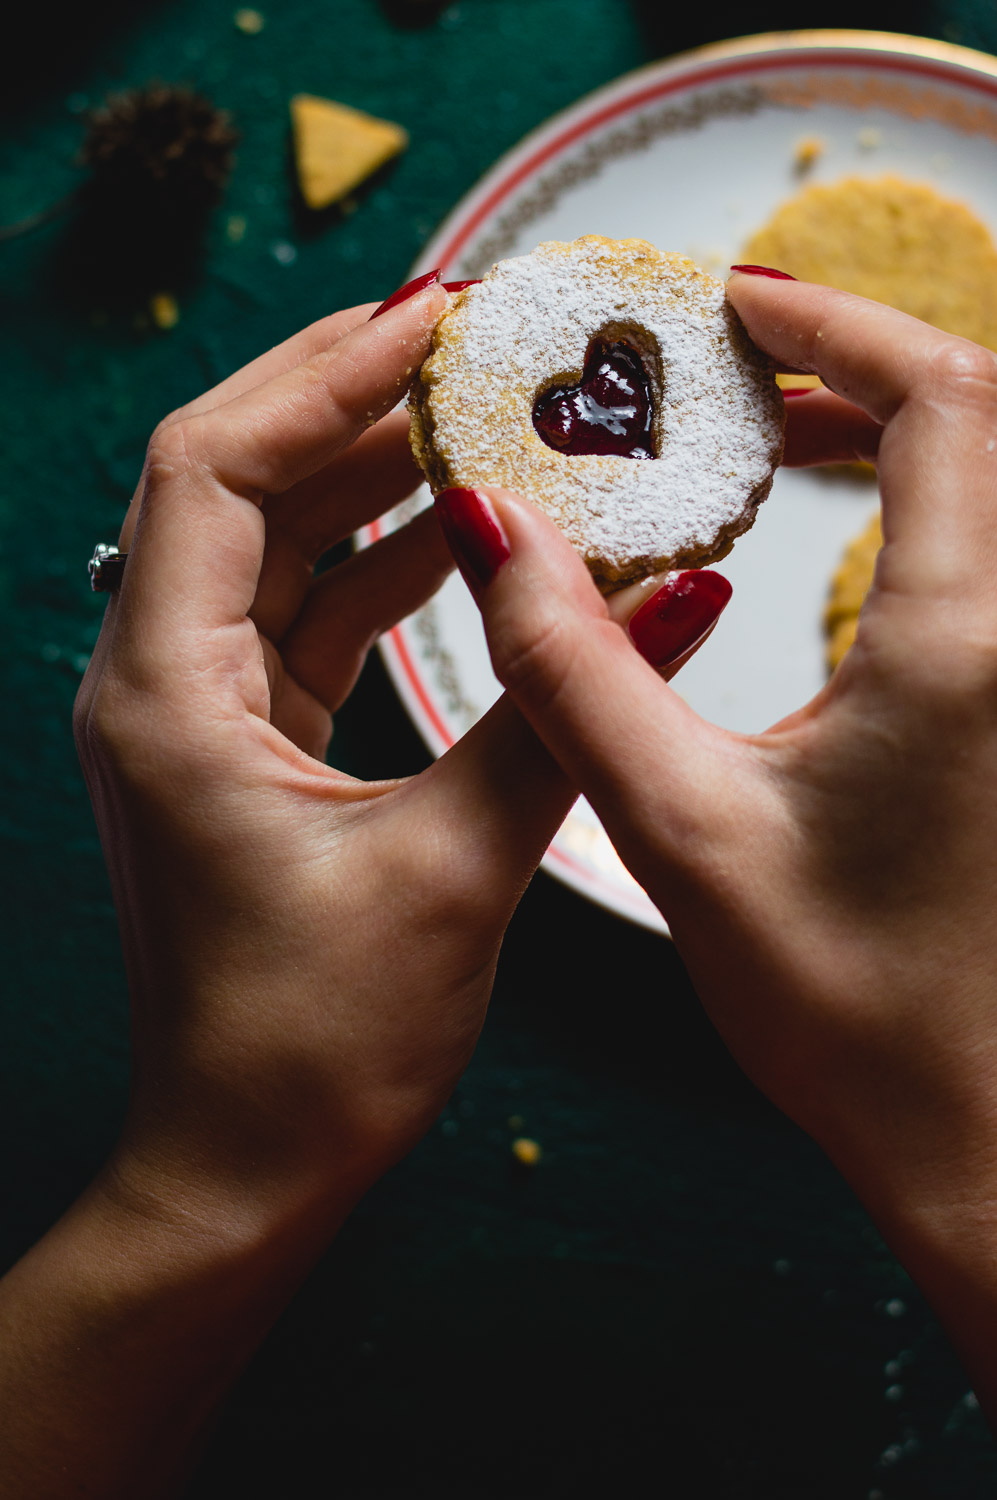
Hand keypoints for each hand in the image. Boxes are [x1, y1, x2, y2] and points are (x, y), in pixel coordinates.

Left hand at [73, 284, 584, 1223]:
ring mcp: (196, 711)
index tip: (426, 321)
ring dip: (367, 480)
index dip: (317, 378)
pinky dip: (376, 567)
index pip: (215, 468)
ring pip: (271, 545)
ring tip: (476, 421)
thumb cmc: (315, 1042)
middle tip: (462, 343)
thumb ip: (556, 719)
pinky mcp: (244, 744)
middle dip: (343, 403)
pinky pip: (302, 616)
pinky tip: (458, 539)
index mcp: (166, 693)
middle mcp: (157, 682)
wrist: (249, 1162)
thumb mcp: (453, 869)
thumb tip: (677, 601)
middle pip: (232, 482)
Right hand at [446, 276, 996, 1411]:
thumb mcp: (679, 829)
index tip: (735, 308)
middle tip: (738, 376)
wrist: (976, 1137)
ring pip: (992, 484)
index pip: (940, 396)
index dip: (836, 322)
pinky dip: (924, 508)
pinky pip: (992, 555)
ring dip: (895, 433)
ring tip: (775, 442)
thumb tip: (494, 527)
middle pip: (982, 417)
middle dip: (859, 367)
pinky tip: (835, 548)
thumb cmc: (845, 1008)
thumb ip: (573, 668)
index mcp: (962, 648)